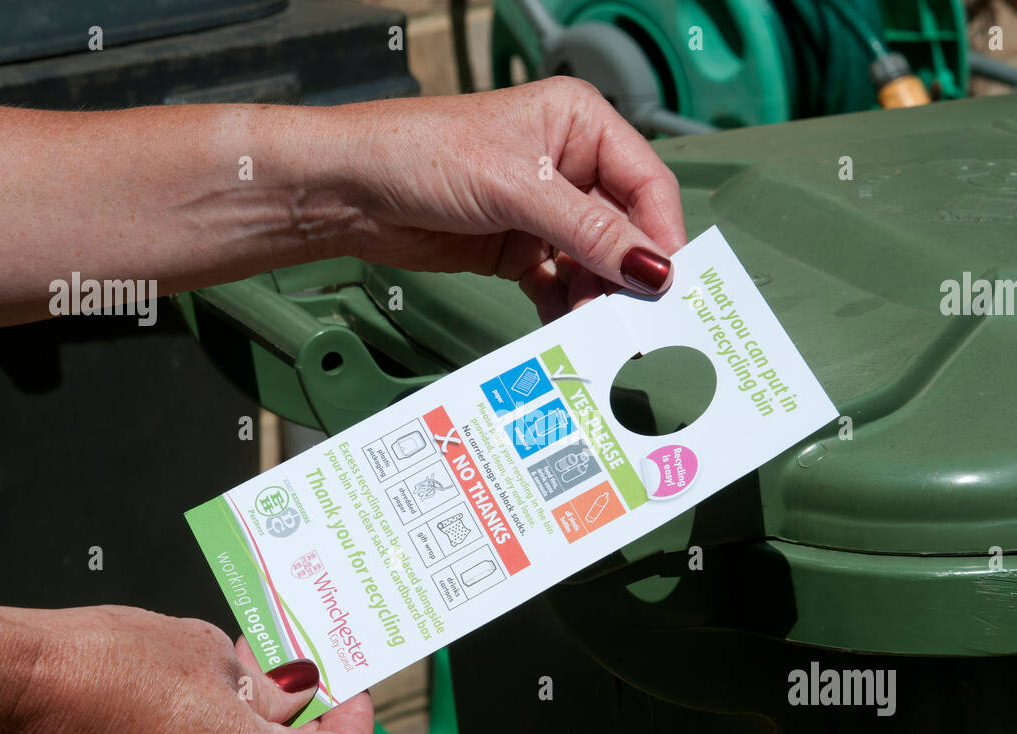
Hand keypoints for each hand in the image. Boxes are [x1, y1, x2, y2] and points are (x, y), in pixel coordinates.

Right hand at [0, 604, 371, 733]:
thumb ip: (263, 683)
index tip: (348, 689)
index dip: (357, 722)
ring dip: (264, 730)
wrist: (18, 689)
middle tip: (298, 670)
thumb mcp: (208, 652)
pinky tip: (206, 696)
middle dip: (307, 720)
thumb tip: (289, 692)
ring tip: (246, 671)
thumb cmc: (102, 664)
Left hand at [331, 77, 688, 320]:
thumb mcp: (516, 188)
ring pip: (594, 263)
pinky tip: (567, 326)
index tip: (667, 283)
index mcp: (580, 123)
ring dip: (597, 297)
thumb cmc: (419, 152)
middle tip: (637, 317)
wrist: (349, 189)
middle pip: (624, 228)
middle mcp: (569, 163)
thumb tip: (651, 267)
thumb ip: (589, 231)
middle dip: (628, 274)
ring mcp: (544, 210)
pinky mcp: (519, 248)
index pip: (646, 182)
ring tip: (597, 326)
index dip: (660, 234)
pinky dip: (565, 307)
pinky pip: (560, 283)